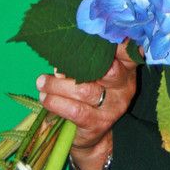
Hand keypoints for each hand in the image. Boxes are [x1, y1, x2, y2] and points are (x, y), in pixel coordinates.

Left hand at [36, 42, 137, 169]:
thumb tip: (63, 57)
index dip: (116, 43)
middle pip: (111, 71)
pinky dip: (56, 102)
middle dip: (86, 64)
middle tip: (61, 61)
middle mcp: (123, 87)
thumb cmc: (91, 94)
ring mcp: (112, 107)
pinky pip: (74, 110)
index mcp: (126, 69)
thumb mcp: (94, 75)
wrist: (94, 136)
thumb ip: (84, 62)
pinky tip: (45, 97)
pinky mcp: (97, 123)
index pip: (128, 53)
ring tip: (41, 82)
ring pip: (85, 90)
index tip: (96, 32)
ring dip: (58, 85)